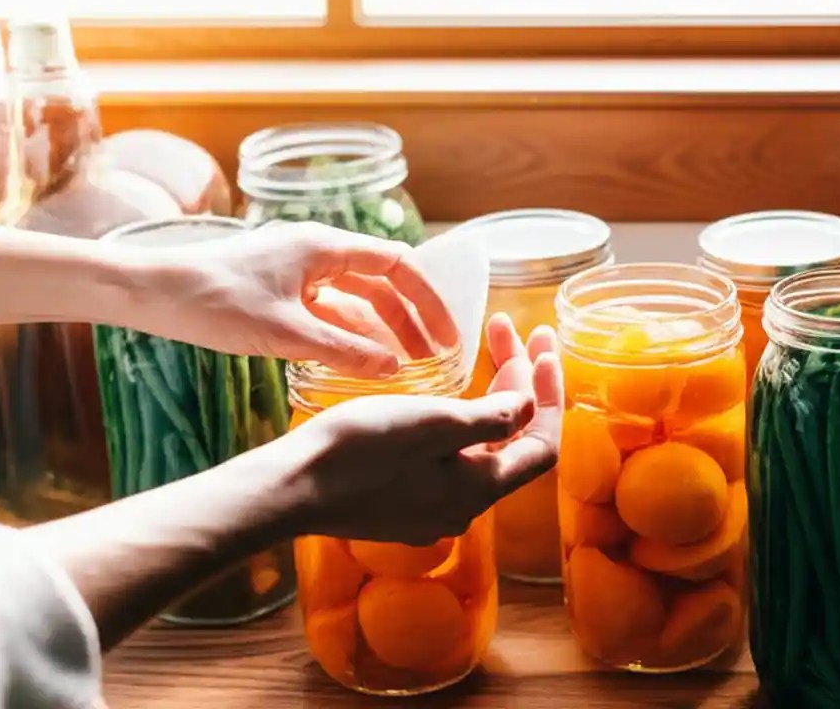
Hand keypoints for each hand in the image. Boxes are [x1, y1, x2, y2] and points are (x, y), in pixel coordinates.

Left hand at [132, 221, 458, 377]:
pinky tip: (361, 362)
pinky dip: (350, 334)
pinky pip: (329, 311)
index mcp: (324, 247)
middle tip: (434, 359)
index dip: (429, 301)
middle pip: (382, 284)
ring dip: (382, 330)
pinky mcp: (279, 291)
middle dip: (411, 320)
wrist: (146, 293)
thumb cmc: (212, 302)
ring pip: (356, 300)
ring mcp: (298, 272)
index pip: (398, 266)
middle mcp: (317, 253)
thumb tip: (395, 368)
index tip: (447, 337)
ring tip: (405, 367)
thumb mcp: (285, 334)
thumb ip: (344, 351)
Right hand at [280, 313, 562, 544]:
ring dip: (490, 398)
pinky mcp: (399, 501)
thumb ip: (493, 418)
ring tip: (489, 350)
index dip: (551, 397)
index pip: (541, 446)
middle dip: (520, 385)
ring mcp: (428, 507)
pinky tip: (448, 393)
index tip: (546, 349)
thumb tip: (530, 409)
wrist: (289, 488)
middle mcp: (461, 507)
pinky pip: (448, 457)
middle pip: (511, 442)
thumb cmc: (362, 450)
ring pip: (478, 447)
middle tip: (515, 332)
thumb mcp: (436, 423)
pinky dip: (460, 419)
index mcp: (479, 490)